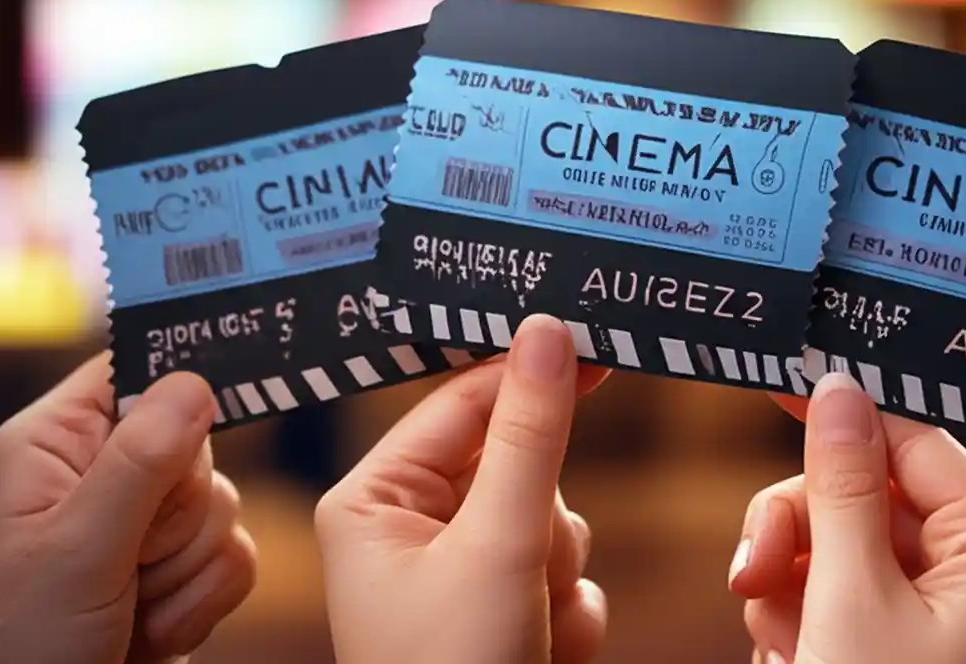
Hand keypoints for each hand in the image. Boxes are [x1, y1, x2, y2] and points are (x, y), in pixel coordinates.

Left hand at [0, 355, 256, 663]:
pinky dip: (205, 600)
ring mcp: (142, 525)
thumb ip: (138, 465)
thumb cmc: (16, 649)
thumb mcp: (76, 552)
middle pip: (197, 448)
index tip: (204, 428)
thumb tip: (195, 384)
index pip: (135, 373)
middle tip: (128, 561)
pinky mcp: (177, 569)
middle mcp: (102, 476)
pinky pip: (236, 554)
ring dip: (189, 571)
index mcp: (56, 447)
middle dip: (179, 519)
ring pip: (226, 506)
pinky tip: (151, 628)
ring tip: (129, 609)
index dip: (178, 393)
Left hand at [316, 315, 610, 663]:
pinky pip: (560, 565)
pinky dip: (566, 605)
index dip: (527, 376)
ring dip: (556, 567)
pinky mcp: (497, 603)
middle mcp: (408, 527)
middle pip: (515, 462)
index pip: (460, 403)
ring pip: (549, 513)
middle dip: (539, 518)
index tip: (593, 346)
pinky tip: (542, 646)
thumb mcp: (498, 545)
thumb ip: (531, 436)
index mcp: (373, 500)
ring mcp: (456, 568)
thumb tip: (548, 333)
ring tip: (529, 622)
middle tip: (527, 563)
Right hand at [730, 374, 965, 663]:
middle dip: (798, 531)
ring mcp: (944, 614)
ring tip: (778, 641)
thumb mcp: (850, 597)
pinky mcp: (907, 646)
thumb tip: (837, 391)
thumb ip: (841, 485)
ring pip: (840, 544)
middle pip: (866, 495)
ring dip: (789, 582)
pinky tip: (793, 661)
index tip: (778, 381)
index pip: (916, 441)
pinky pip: (838, 593)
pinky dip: (800, 618)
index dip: (843, 414)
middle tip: (749, 573)